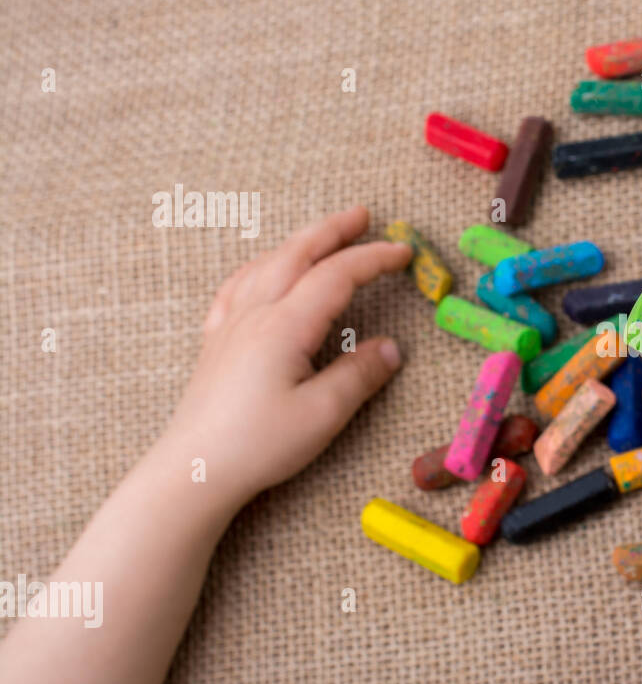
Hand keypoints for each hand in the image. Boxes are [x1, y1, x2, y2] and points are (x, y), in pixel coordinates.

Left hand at [166, 205, 411, 504]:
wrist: (195, 467)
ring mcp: (230, 325)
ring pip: (265, 265)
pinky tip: (262, 272)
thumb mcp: (322, 414)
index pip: (336, 276)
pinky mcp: (216, 343)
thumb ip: (359, 375)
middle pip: (295, 254)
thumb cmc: (258, 444)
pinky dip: (258, 267)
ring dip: (297, 243)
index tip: (404, 253)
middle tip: (361, 215)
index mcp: (285, 326)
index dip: (372, 259)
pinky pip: (237, 287)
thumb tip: (390, 348)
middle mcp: (255, 314)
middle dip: (331, 231)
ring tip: (320, 236)